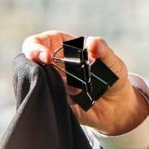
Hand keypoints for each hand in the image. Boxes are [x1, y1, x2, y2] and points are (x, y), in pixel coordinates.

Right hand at [21, 31, 148, 135]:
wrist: (119, 106)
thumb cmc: (114, 78)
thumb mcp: (114, 63)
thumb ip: (104, 51)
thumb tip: (92, 42)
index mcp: (62, 46)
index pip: (38, 42)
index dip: (36, 47)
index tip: (46, 57)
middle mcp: (52, 64)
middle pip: (30, 61)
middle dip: (35, 65)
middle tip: (47, 68)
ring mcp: (51, 82)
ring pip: (37, 80)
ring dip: (52, 83)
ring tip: (75, 89)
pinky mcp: (55, 99)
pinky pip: (48, 97)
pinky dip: (59, 97)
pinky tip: (75, 99)